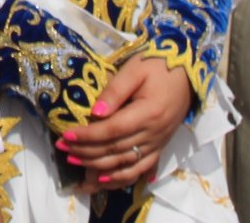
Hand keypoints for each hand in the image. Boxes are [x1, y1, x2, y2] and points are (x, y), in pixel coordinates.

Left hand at [54, 55, 191, 190]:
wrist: (187, 75)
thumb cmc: (158, 67)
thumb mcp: (135, 69)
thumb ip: (115, 90)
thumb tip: (96, 113)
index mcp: (148, 113)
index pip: (112, 130)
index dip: (88, 135)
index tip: (65, 135)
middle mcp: (154, 134)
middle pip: (116, 149)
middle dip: (86, 151)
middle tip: (61, 148)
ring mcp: (158, 143)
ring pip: (126, 164)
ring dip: (99, 167)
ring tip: (74, 163)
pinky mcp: (160, 147)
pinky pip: (141, 169)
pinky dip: (121, 178)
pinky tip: (103, 181)